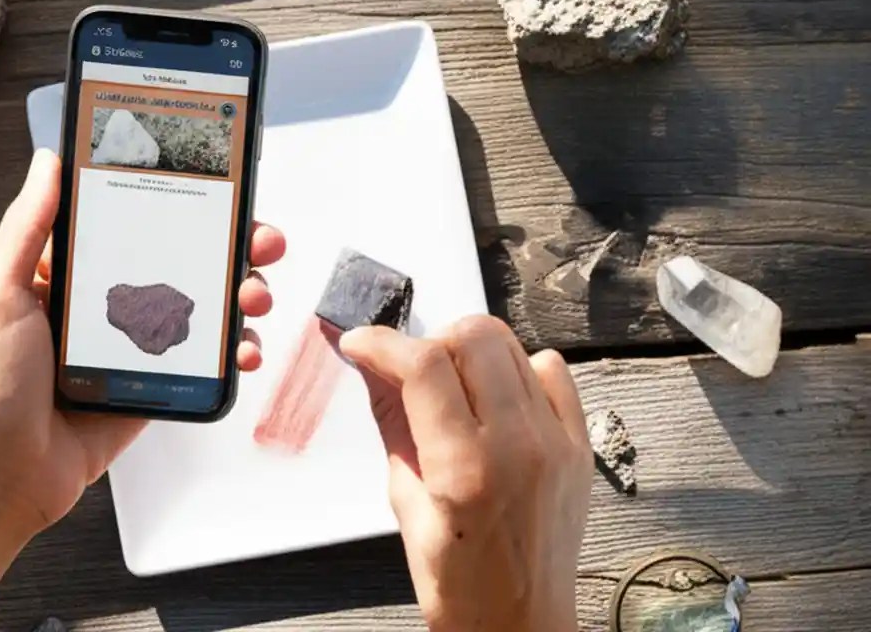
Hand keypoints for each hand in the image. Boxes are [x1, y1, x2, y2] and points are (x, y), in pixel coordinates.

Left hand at [0, 148, 286, 533]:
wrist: (9, 474)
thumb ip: (26, 228)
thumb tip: (49, 160)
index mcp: (71, 271)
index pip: (134, 218)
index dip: (179, 200)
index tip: (218, 184)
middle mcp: (110, 299)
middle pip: (183, 256)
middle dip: (232, 243)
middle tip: (262, 241)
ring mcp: (138, 342)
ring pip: (205, 302)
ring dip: (243, 292)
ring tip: (257, 296)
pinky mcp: (158, 381)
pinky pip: (206, 356)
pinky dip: (236, 348)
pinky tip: (245, 349)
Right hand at [340, 315, 591, 631]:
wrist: (521, 624)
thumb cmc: (457, 582)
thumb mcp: (404, 502)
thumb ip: (392, 421)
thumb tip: (370, 364)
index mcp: (466, 469)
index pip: (424, 365)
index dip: (382, 342)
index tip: (360, 342)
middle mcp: (520, 445)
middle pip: (474, 337)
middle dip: (429, 341)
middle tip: (409, 372)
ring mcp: (558, 441)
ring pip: (511, 345)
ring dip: (469, 354)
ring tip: (452, 390)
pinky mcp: (580, 443)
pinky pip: (552, 370)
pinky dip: (517, 371)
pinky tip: (496, 402)